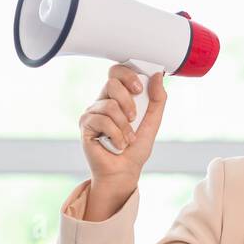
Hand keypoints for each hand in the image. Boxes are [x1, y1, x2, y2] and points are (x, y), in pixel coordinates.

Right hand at [77, 65, 167, 218]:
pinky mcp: (85, 124)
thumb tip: (157, 75)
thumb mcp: (153, 122)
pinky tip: (117, 145)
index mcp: (118, 97)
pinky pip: (101, 120)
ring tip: (127, 139)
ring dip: (124, 126)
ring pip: (109, 105)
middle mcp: (103, 101)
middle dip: (128, 101)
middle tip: (134, 118)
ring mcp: (93, 112)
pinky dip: (115, 135)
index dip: (128, 75)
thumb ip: (157, 99)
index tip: (139, 88)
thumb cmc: (135, 149)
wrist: (124, 171)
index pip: (117, 72)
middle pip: (112, 82)